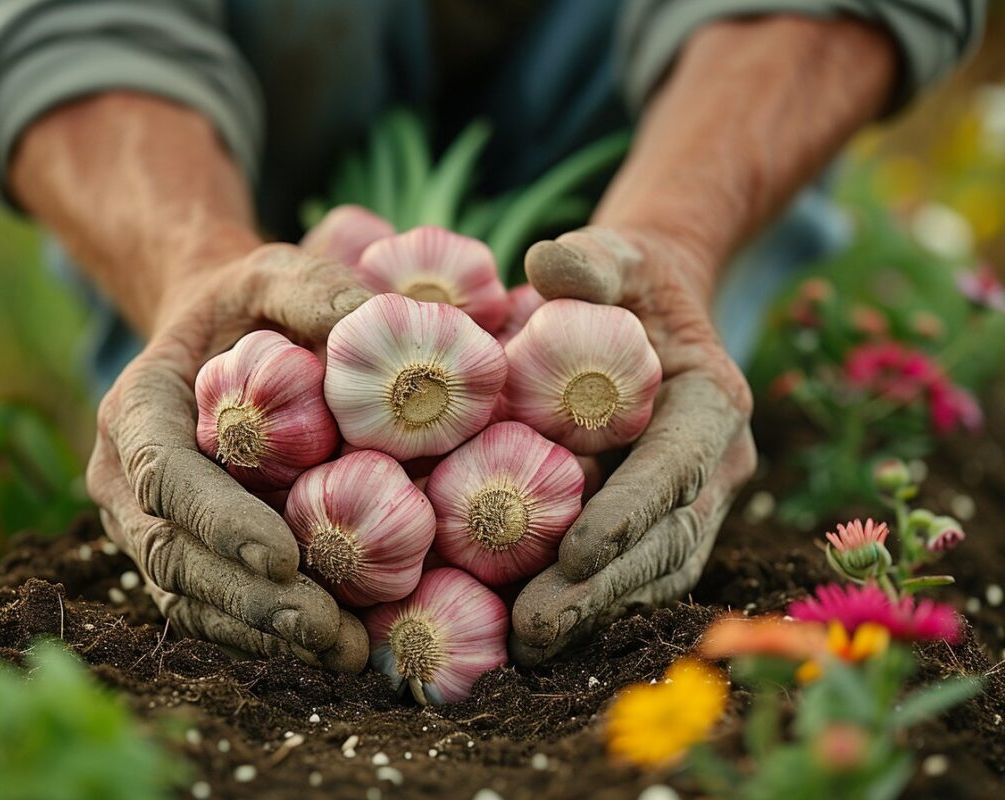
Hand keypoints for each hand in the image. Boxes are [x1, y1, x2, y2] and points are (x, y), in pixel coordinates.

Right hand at [86, 244, 371, 671]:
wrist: (214, 335)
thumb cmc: (247, 305)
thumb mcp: (276, 274)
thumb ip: (316, 291)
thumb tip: (383, 325)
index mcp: (137, 411)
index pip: (163, 475)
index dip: (218, 521)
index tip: (284, 555)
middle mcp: (126, 480)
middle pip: (175, 554)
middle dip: (249, 598)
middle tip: (326, 628)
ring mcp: (148, 526)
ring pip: (191, 595)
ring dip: (261, 631)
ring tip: (342, 651)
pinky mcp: (183, 554)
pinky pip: (212, 606)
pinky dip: (264, 633)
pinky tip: (331, 647)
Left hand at [510, 227, 756, 666]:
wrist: (650, 312)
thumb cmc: (627, 282)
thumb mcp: (613, 258)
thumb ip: (589, 262)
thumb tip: (549, 266)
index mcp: (712, 404)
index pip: (675, 468)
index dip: (629, 513)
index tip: (575, 553)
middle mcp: (716, 466)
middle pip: (666, 541)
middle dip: (603, 589)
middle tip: (535, 629)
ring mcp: (693, 504)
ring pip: (654, 573)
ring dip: (595, 613)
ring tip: (527, 648)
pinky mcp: (661, 525)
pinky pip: (635, 575)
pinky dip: (593, 605)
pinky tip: (533, 631)